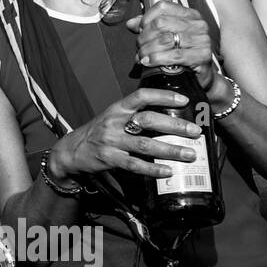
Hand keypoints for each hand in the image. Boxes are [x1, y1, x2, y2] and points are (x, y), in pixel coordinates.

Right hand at [50, 87, 201, 182]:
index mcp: (117, 108)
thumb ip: (134, 114)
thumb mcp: (113, 117)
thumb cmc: (98, 132)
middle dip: (175, 126)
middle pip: (149, 121)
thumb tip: (168, 117)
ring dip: (170, 150)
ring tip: (190, 154)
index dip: (163, 96)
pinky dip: (153, 169)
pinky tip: (168, 171)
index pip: (141, 96)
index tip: (183, 99)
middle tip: (195, 131)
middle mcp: (115, 122)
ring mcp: (111, 141)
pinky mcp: (109, 159)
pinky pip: (135, 165)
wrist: (71, 150)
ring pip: (146, 145)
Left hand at [127, 0, 215, 92]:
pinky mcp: (202, 55)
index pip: (163, 7)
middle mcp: (197, 24)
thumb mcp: (167, 36)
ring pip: (165, 39)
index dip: (146, 18)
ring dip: (147, 50)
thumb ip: (149, 27)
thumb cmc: (183, 53)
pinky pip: (174, 55)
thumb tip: (131, 23)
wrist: (200, 74)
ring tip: (142, 56)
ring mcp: (202, 39)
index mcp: (189, 14)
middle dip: (144, 37)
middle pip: (160, 23)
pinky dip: (157, 59)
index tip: (140, 29)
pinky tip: (149, 62)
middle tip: (139, 47)